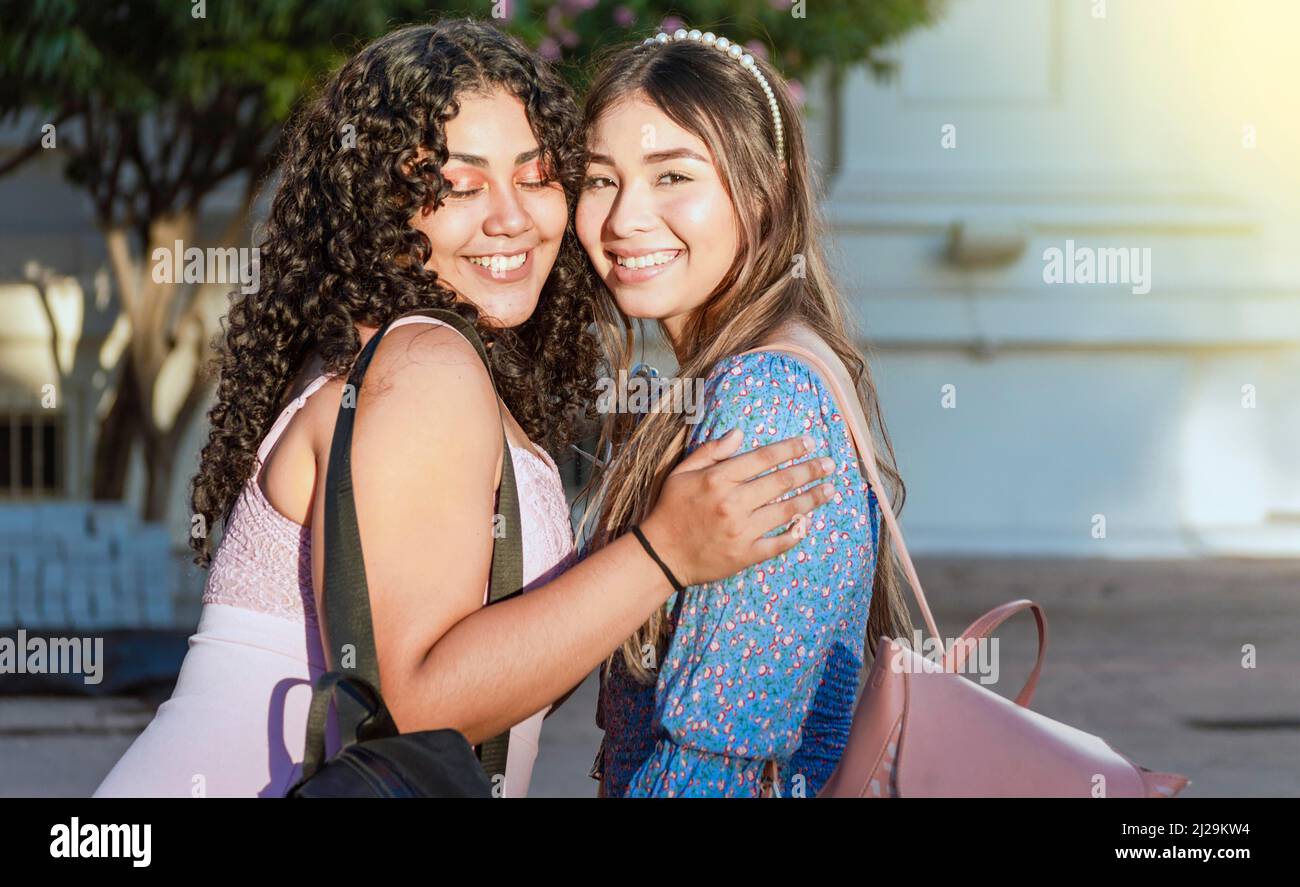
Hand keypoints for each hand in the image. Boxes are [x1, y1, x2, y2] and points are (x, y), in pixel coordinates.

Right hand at [638, 429, 835, 587]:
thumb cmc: (670, 510)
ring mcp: (741, 531)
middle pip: (782, 482)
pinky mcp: (745, 555)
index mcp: (718, 479)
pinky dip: (796, 534)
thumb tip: (740, 432)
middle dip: (811, 470)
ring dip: (812, 499)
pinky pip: (778, 544)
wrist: (660, 555)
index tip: (810, 442)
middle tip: (831, 464)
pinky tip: (808, 524)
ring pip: (786, 511)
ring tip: (830, 490)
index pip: (763, 458)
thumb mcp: (681, 473)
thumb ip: (711, 451)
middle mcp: (733, 503)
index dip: (791, 448)